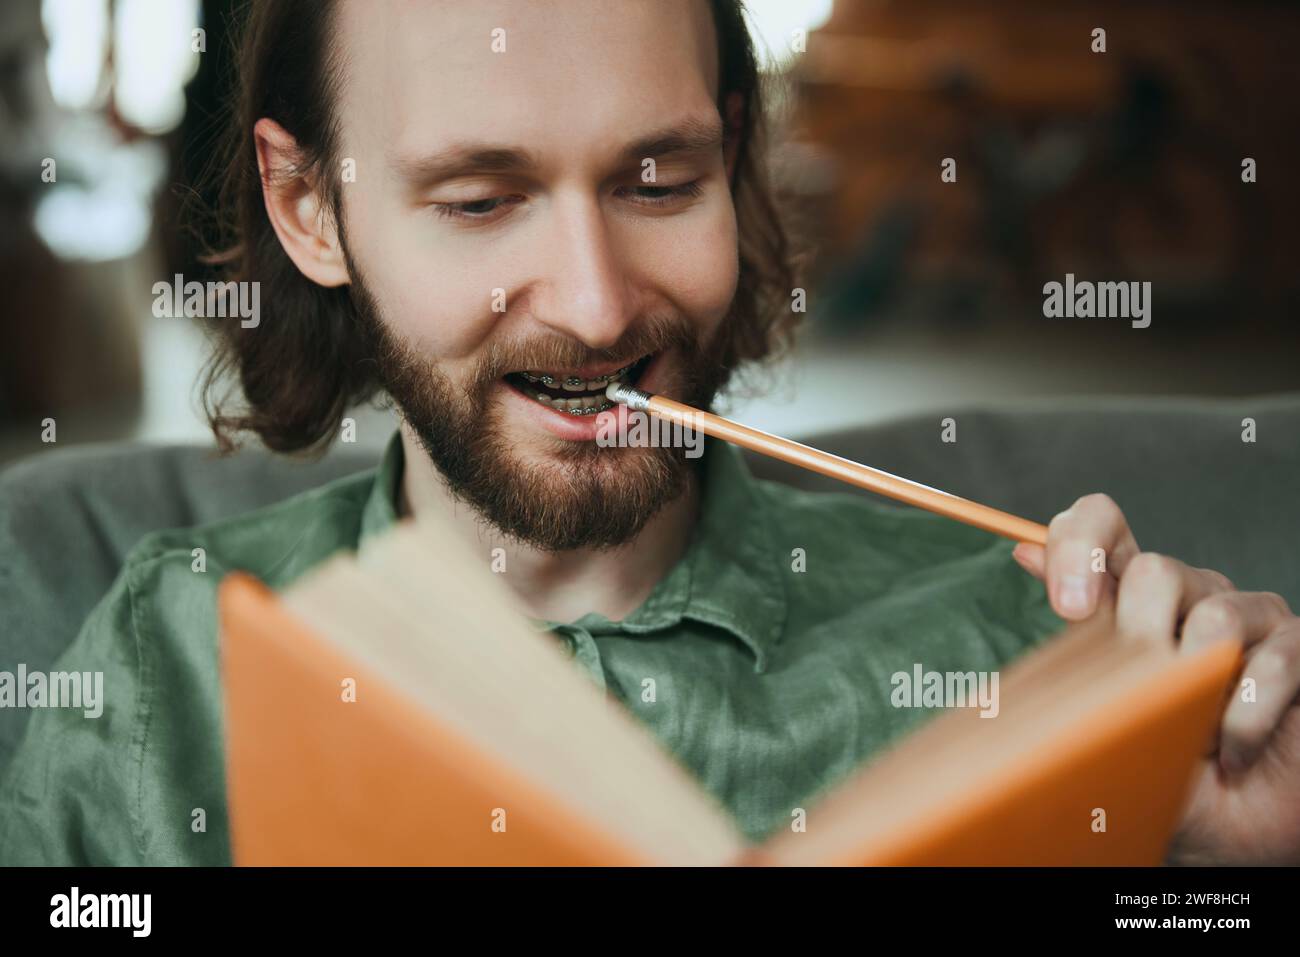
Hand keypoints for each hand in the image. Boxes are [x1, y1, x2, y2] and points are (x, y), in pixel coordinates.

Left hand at [1011, 493, 1299, 864]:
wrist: (1227, 825)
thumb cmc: (1158, 764)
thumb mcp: (1103, 700)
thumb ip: (1077, 626)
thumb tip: (1024, 549)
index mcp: (1130, 597)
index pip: (1101, 524)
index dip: (1079, 543)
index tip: (1070, 607)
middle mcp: (1187, 594)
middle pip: (1154, 570)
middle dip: (1138, 638)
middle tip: (1138, 695)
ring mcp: (1247, 616)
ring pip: (1213, 615)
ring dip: (1196, 691)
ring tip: (1189, 737)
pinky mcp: (1297, 647)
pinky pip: (1272, 662)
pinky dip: (1243, 720)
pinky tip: (1230, 753)